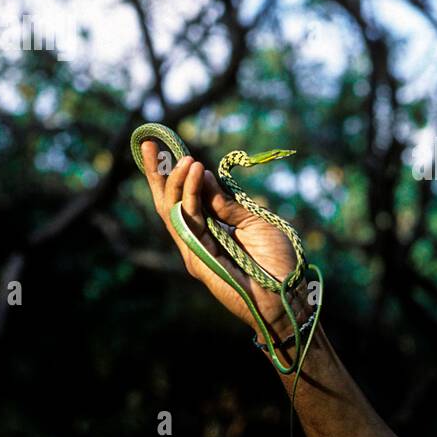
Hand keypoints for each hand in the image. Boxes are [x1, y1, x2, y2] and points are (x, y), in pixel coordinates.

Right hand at [138, 140, 312, 342]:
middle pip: (169, 203)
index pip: (184, 198)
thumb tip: (201, 174)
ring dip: (177, 180)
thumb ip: (226, 203)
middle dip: (157, 173)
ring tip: (184, 157)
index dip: (173, 174)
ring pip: (174, 210)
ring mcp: (195, 250)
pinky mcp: (198, 259)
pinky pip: (189, 221)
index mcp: (210, 230)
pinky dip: (191, 194)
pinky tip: (193, 172)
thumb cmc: (276, 260)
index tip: (164, 145)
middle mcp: (198, 239)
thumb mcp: (254, 220)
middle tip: (149, 142)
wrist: (287, 294)